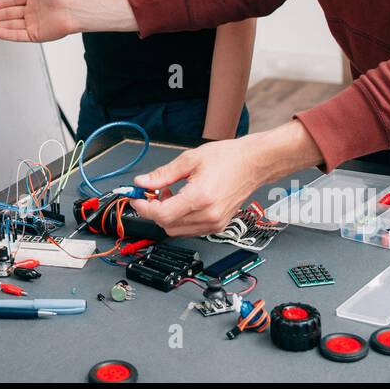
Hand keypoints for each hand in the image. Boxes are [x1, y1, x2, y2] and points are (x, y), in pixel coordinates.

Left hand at [126, 138, 258, 236]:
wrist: (253, 164)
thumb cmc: (228, 158)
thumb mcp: (190, 159)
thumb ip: (163, 174)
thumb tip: (142, 182)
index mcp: (200, 197)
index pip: (162, 214)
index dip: (144, 208)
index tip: (135, 199)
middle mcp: (208, 215)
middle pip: (167, 225)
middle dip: (154, 210)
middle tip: (152, 192)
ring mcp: (214, 223)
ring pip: (177, 230)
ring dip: (166, 215)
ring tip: (170, 194)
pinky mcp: (218, 226)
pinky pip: (190, 230)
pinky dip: (179, 219)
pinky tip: (182, 201)